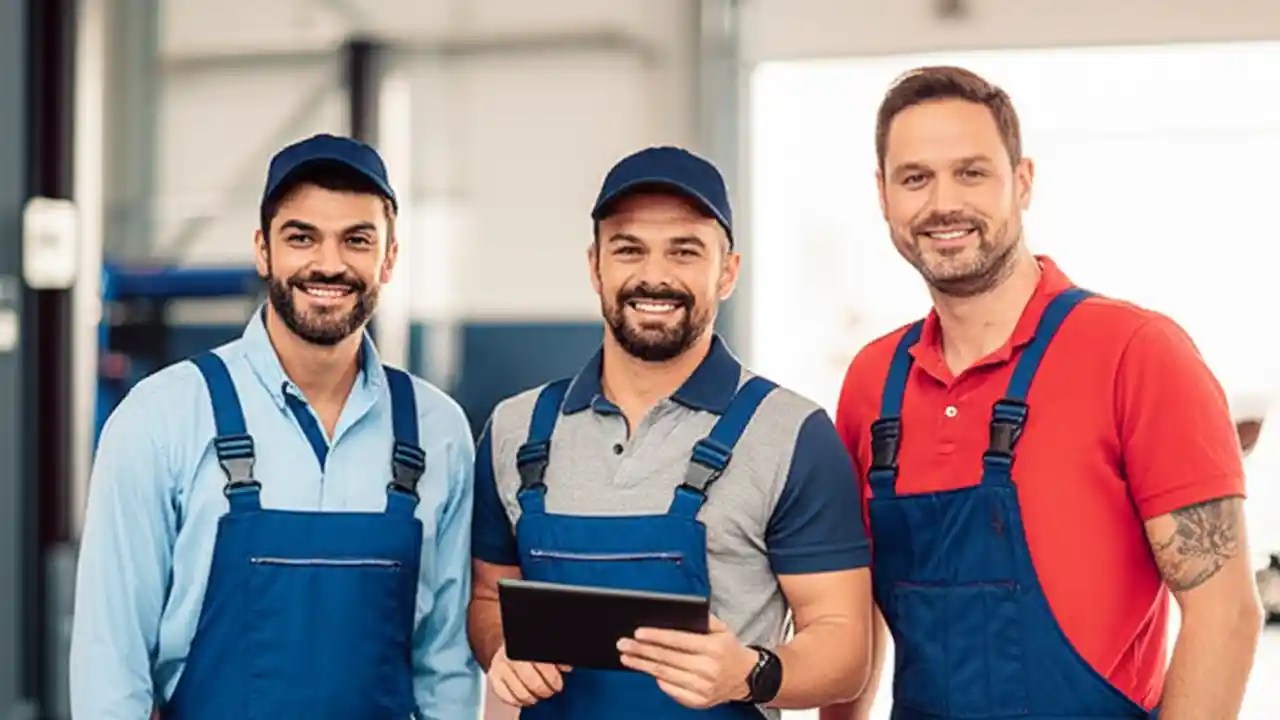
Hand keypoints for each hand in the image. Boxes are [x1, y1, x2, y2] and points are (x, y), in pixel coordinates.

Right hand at [486, 644, 571, 707]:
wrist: (506, 646)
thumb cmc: (528, 647)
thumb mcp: (544, 646)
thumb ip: (556, 656)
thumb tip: (566, 666)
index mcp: (524, 644)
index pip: (543, 666)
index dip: (553, 678)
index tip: (558, 683)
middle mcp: (511, 656)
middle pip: (534, 683)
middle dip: (546, 690)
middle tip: (551, 689)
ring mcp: (500, 668)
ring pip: (522, 694)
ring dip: (534, 698)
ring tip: (539, 693)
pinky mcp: (494, 679)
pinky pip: (508, 698)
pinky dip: (519, 701)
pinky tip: (526, 695)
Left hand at [617, 614, 758, 708]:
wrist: (746, 678)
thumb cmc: (728, 649)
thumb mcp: (722, 629)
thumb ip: (703, 619)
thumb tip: (678, 613)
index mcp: (713, 648)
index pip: (679, 640)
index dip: (657, 636)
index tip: (638, 632)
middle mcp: (708, 669)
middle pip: (667, 658)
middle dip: (642, 650)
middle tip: (623, 643)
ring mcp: (703, 688)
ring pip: (665, 674)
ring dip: (643, 665)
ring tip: (626, 657)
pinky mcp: (698, 702)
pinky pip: (672, 690)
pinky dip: (657, 680)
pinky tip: (645, 670)